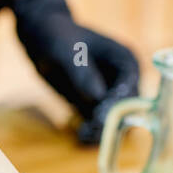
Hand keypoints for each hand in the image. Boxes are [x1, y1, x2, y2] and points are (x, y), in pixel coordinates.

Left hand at [9, 0, 139, 144]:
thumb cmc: (56, 36)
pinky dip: (91, 131)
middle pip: (127, 109)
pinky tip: (80, 136)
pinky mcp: (93, 104)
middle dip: (111, 123)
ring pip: (113, 120)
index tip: (101, 117)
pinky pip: (96, 123)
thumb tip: (98, 96)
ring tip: (84, 136)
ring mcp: (109, 93)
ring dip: (101, 131)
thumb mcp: (67, 51)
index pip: (132, 89)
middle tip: (91, 131)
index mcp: (126, 61)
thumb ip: (82, 72)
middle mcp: (122, 79)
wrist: (40, 38)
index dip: (120, 106)